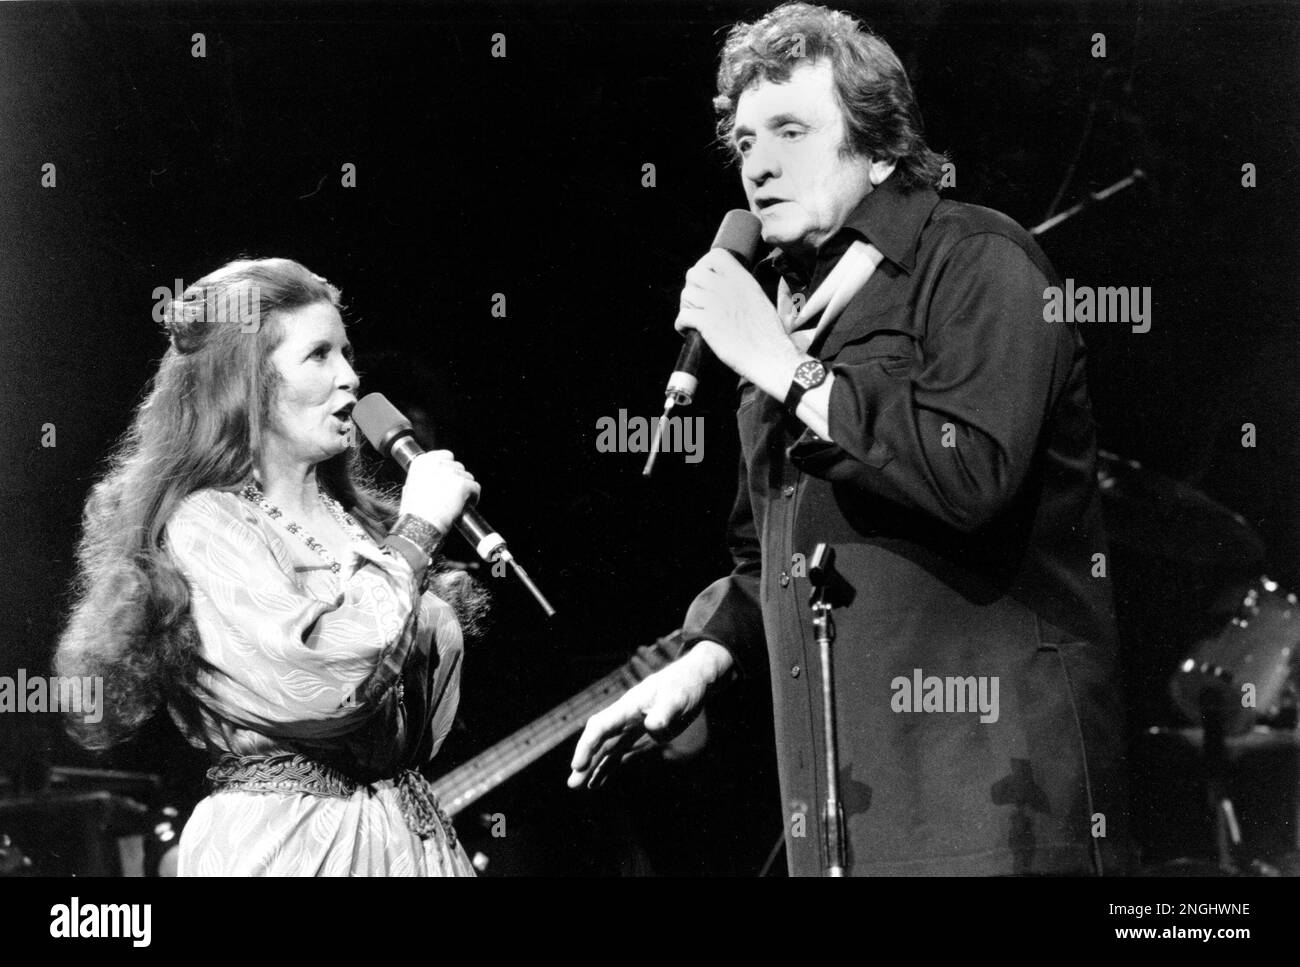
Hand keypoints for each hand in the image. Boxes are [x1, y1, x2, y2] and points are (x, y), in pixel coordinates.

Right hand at [398, 450, 479, 533]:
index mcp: (422, 462)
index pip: (446, 455)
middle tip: (454, 494)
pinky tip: (468, 505)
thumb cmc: (414, 512)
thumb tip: (430, 479)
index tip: (450, 477)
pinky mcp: (463, 483)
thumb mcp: (409, 489)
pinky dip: (474, 497)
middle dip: (458, 479)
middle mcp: (437, 464)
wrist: (421, 524)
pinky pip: (476, 487)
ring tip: (460, 502)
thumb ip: (421, 478)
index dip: (450, 468)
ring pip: (468, 477)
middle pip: (458, 466)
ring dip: (466, 488)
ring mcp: (451, 473)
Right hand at [567, 641, 732, 788]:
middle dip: (585, 761)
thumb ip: (665, 712)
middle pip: (599, 741)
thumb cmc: (684, 686)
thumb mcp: (678, 698)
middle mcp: (624, 718)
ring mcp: (631, 729)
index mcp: (628, 706)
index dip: (588, 745)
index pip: (601, 726)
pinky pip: (619, 754)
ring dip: (592, 768)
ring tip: (577, 787)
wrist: (693, 680)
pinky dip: (607, 768)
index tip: (578, 764)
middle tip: (572, 785)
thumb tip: (653, 727)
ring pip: (606, 750)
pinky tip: (597, 783)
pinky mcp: (640, 738)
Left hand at [675, 249, 800, 387]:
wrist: (770, 356)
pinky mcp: (707, 323)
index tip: (705, 280)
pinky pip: (682, 315)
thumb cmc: (768, 334)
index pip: (716, 255)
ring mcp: (715, 304)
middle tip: (697, 302)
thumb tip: (724, 288)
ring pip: (685, 294)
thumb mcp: (759, 300)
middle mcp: (727, 287)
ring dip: (686, 306)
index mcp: (743, 280)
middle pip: (694, 273)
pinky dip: (681, 324)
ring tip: (694, 318)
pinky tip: (688, 331)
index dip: (705, 265)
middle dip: (692, 287)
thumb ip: (741, 289)